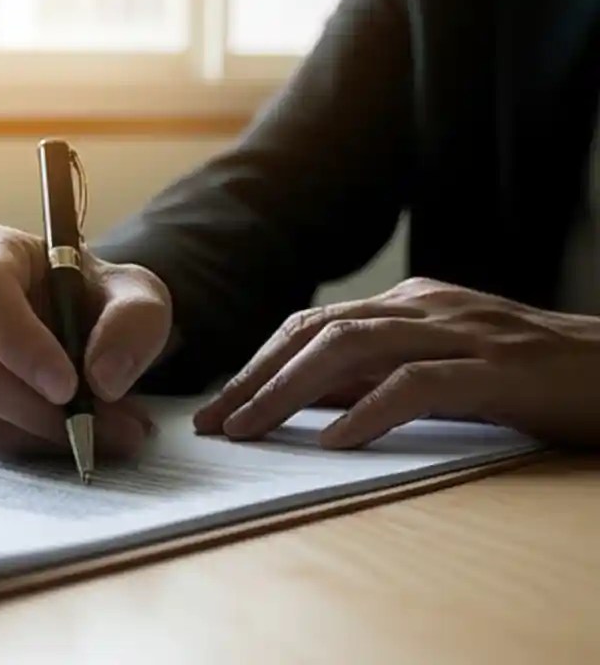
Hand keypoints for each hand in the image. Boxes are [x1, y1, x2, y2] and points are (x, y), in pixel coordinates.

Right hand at [0, 225, 172, 460]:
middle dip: (43, 411)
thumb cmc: (92, 297)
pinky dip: (31, 446)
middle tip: (109, 429)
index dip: (18, 342)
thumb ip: (133, 323)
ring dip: (46, 435)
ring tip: (106, 433)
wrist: (73, 320)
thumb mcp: (135, 293)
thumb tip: (103, 381)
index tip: (68, 386)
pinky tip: (70, 434)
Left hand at [194, 277, 599, 448]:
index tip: (217, 406)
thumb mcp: (443, 368)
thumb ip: (380, 375)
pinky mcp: (497, 369)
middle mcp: (426, 308)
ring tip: (251, 429)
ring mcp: (462, 333)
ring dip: (291, 391)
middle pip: (318, 332)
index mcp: (410, 304)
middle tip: (215, 422)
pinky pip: (419, 384)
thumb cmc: (531, 377)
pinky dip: (370, 410)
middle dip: (257, 377)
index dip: (259, 364)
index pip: (313, 325)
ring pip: (353, 349)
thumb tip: (305, 402)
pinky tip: (335, 441)